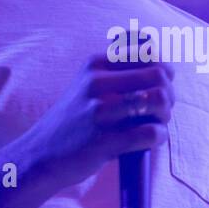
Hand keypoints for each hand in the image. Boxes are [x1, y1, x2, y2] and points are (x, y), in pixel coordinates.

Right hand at [0, 54, 174, 207]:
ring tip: (155, 124)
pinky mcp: (104, 140)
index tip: (159, 87)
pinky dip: (158, 137)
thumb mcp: (87, 85)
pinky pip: (150, 133)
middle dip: (169, 93)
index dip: (163, 70)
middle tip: (161, 110)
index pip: (148, 52)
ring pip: (159, 100)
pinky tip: (149, 140)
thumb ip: (119, 74)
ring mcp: (100, 112)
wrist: (39, 155)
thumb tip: (166, 70)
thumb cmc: (73, 121)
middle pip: (159, 74)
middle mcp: (96, 82)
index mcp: (94, 64)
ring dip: (165, 115)